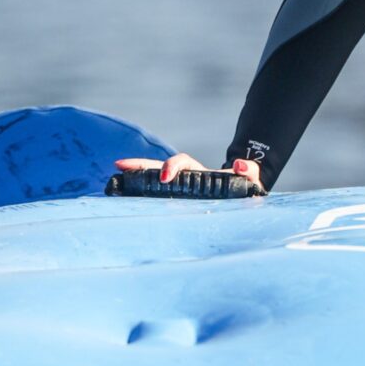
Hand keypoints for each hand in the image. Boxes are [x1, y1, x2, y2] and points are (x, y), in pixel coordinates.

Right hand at [114, 153, 263, 188]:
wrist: (242, 196)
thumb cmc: (243, 187)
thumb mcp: (249, 177)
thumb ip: (249, 170)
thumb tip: (240, 164)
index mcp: (199, 172)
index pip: (183, 163)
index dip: (173, 166)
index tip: (165, 177)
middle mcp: (185, 178)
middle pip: (159, 167)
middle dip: (141, 166)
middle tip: (121, 166)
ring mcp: (178, 189)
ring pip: (152, 179)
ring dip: (134, 176)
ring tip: (115, 175)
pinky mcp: (173, 202)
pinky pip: (153, 198)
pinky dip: (137, 195)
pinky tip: (119, 196)